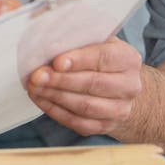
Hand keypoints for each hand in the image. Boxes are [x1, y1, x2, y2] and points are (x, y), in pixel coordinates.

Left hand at [26, 36, 142, 136]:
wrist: (121, 87)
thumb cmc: (100, 59)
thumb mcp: (96, 41)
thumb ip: (77, 39)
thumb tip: (47, 40)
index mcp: (128, 58)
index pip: (103, 58)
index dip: (79, 60)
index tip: (56, 62)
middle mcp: (129, 85)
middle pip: (93, 84)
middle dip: (61, 80)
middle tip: (37, 76)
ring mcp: (120, 109)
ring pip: (85, 106)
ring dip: (55, 96)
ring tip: (34, 87)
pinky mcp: (106, 126)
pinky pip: (78, 122)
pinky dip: (56, 111)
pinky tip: (41, 99)